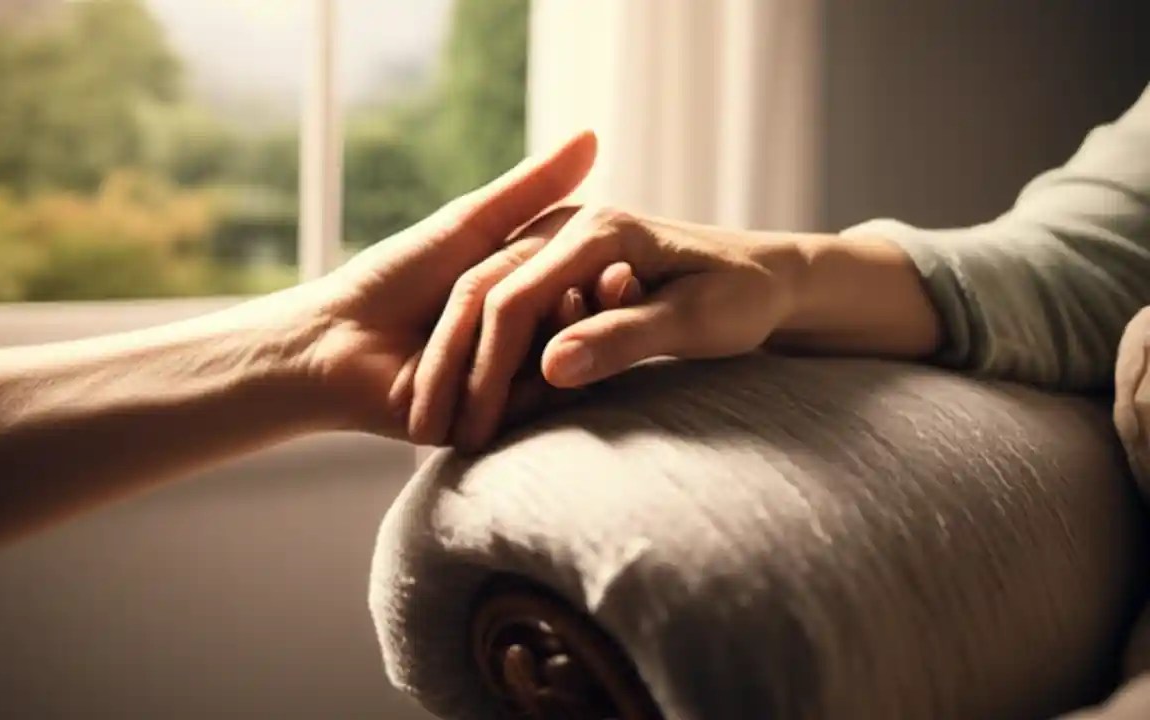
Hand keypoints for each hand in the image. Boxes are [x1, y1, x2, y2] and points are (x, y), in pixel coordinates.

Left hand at [291, 131, 598, 438]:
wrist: (336, 337)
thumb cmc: (395, 275)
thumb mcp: (469, 225)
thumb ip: (531, 190)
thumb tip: (593, 134)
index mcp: (524, 293)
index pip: (585, 287)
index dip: (607, 282)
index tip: (624, 272)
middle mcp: (522, 341)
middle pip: (577, 331)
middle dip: (590, 318)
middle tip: (614, 302)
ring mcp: (507, 384)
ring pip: (558, 369)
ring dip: (560, 349)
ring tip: (569, 333)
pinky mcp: (488, 421)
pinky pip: (526, 409)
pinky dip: (527, 387)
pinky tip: (536, 371)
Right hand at [411, 205, 810, 449]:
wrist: (767, 274)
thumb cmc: (744, 296)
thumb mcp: (695, 322)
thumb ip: (622, 338)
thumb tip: (552, 366)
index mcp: (599, 231)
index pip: (516, 296)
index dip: (487, 365)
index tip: (470, 426)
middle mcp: (571, 229)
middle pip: (488, 296)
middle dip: (458, 367)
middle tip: (433, 438)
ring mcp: (562, 243)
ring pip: (488, 301)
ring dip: (461, 363)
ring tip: (439, 428)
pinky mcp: (564, 265)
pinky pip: (512, 309)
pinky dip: (487, 354)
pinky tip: (473, 401)